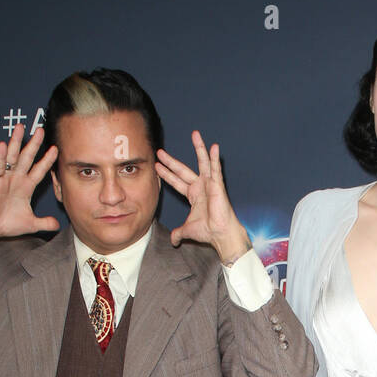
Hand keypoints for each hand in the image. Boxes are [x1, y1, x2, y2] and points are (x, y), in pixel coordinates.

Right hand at [0, 125, 59, 257]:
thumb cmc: (7, 223)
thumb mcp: (31, 224)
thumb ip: (44, 223)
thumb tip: (57, 225)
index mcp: (26, 187)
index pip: (39, 170)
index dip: (47, 160)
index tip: (55, 149)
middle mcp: (17, 179)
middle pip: (27, 158)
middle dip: (34, 144)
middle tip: (41, 130)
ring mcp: (5, 178)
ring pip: (12, 156)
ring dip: (16, 142)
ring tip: (20, 128)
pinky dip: (0, 156)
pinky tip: (2, 145)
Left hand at [155, 130, 249, 261]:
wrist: (220, 234)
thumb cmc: (208, 231)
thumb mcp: (187, 230)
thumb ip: (178, 233)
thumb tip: (173, 241)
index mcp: (193, 195)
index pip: (176, 182)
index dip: (166, 174)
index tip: (156, 166)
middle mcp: (200, 187)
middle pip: (183, 170)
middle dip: (171, 161)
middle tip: (160, 152)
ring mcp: (210, 184)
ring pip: (202, 162)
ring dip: (199, 148)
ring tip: (195, 134)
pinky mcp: (218, 185)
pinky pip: (216, 169)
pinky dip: (214, 158)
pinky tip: (214, 146)